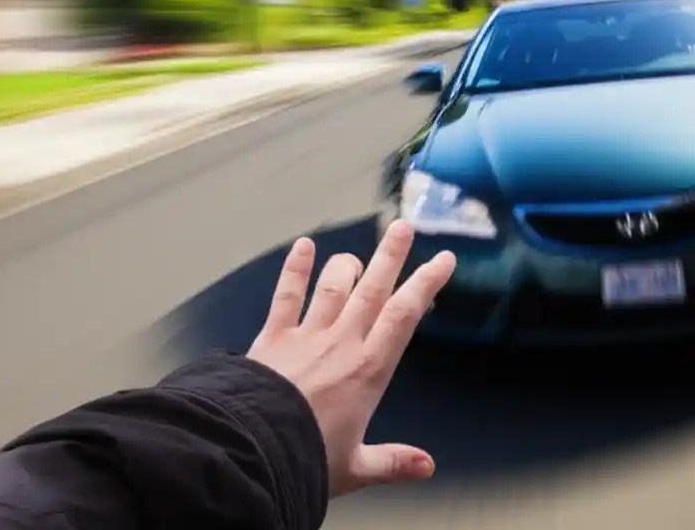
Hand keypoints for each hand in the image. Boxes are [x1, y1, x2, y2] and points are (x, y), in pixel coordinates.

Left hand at [247, 220, 454, 496]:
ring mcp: (306, 337)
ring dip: (348, 264)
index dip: (427, 283)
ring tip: (357, 254)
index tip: (444, 259)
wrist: (250, 448)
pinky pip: (287, 296)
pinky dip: (295, 270)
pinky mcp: (273, 340)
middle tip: (405, 227)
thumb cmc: (304, 458)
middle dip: (392, 256)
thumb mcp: (356, 467)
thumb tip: (427, 467)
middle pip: (374, 289)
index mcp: (369, 370)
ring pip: (334, 287)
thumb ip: (392, 462)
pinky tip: (303, 247)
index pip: (406, 314)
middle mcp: (342, 344)